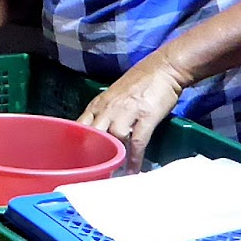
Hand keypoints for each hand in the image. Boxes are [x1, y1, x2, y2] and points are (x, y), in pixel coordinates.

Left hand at [77, 51, 190, 171]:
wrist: (165, 67)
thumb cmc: (140, 82)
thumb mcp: (113, 96)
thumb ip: (104, 113)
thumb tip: (98, 133)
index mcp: (99, 103)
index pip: (79, 125)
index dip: (76, 143)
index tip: (76, 158)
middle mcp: (109, 108)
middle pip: (93, 134)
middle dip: (92, 153)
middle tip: (94, 171)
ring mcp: (127, 112)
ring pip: (114, 139)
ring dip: (115, 157)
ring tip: (115, 173)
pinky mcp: (145, 117)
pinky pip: (137, 142)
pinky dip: (134, 158)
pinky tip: (133, 170)